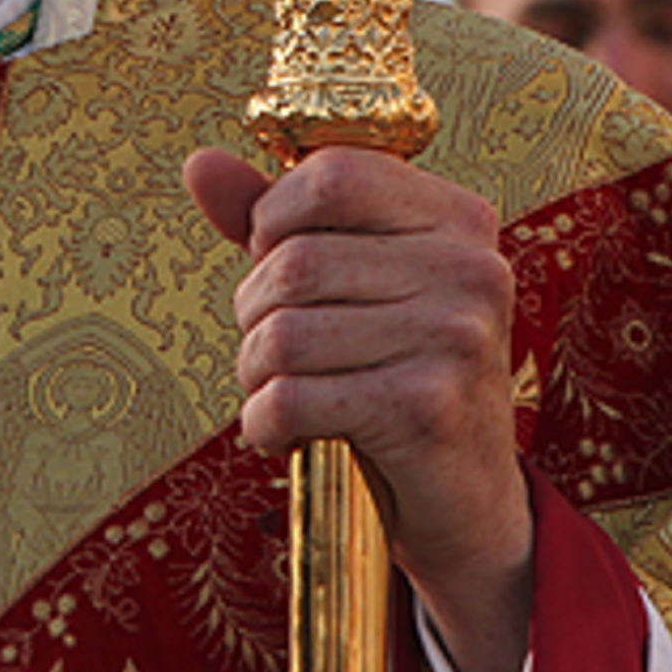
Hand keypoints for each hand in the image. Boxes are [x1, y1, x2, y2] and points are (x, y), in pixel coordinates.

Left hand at [186, 145, 534, 671]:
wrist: (470, 505)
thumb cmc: (400, 379)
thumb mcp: (353, 287)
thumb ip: (282, 224)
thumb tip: (201, 165)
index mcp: (461, 218)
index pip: (331, 174)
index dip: (276, 222)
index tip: (284, 268)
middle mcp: (471, 268)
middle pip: (293, 261)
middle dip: (255, 315)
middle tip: (280, 354)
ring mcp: (456, 338)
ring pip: (281, 334)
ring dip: (256, 377)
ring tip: (287, 395)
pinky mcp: (426, 409)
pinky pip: (290, 399)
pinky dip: (266, 426)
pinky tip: (293, 435)